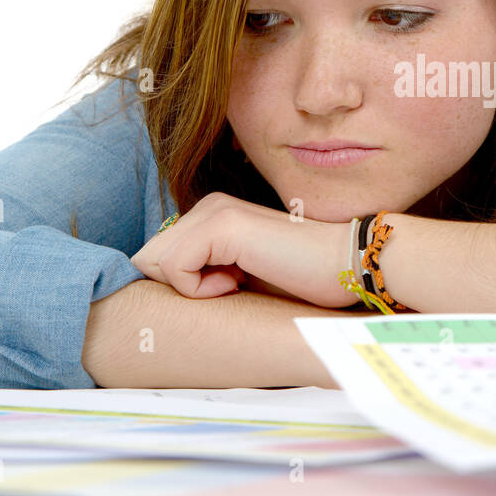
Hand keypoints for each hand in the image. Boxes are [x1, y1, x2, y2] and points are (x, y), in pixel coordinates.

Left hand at [130, 192, 357, 306]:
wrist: (347, 265)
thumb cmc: (303, 280)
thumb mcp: (243, 277)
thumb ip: (205, 272)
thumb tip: (160, 289)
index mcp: (214, 214)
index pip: (158, 255)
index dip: (180, 286)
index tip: (227, 289)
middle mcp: (209, 205)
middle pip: (149, 258)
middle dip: (179, 286)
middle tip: (231, 287)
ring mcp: (214, 211)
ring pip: (155, 262)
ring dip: (192, 287)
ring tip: (238, 284)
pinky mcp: (221, 225)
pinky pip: (174, 268)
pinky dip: (200, 289)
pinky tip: (239, 282)